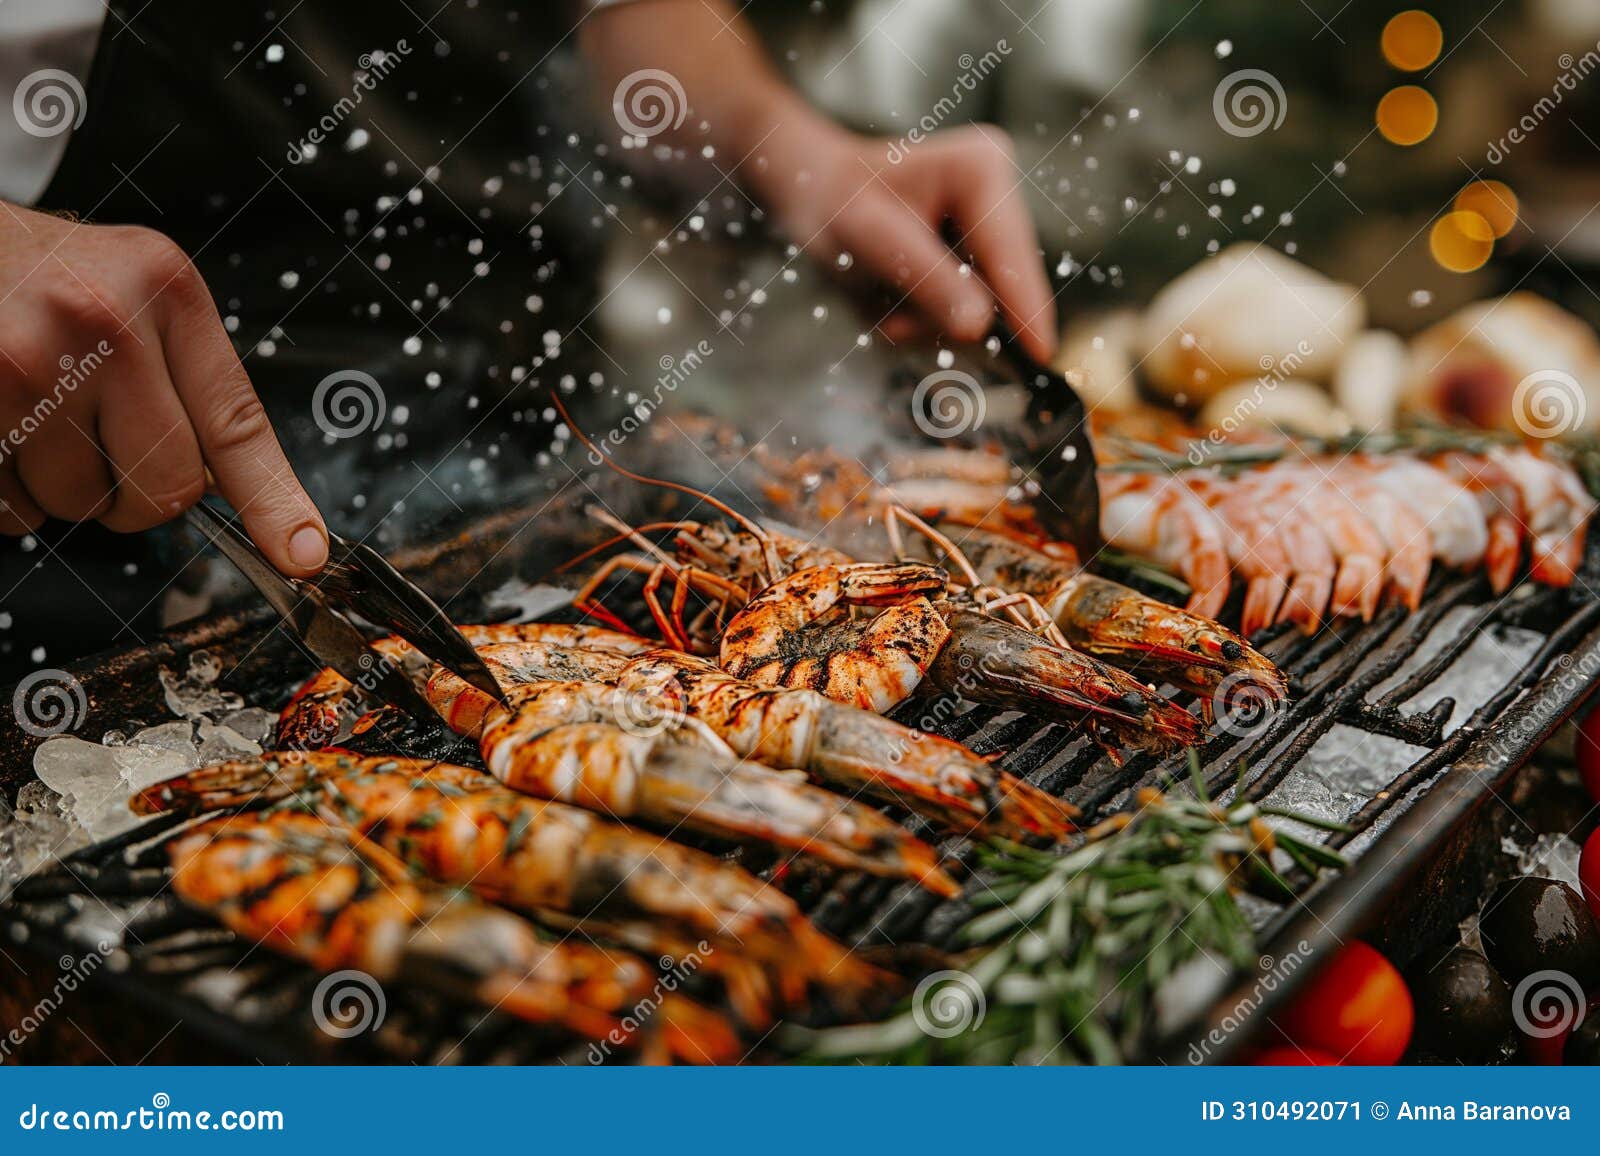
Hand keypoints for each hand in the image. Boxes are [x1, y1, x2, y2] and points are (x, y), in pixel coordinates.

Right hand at [0, 203, 326, 574]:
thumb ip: (192, 384)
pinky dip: (9, 492)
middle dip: (137, 494)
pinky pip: (10, 508)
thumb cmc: (50, 277)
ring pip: (79, 504)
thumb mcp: (141, 296)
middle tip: (106, 444)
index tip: (302, 552)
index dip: (273, 502)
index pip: (237, 425)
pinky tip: (4, 428)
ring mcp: (24, 362)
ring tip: (40, 417)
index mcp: (167, 294)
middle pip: (164, 488)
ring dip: (63, 488)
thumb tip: (248, 496)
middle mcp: (102, 322)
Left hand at [748, 115, 1057, 361]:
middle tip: (894, 313)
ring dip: (927, 318)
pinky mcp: (977, 252)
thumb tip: (978, 327)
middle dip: (948, 311)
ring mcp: (990, 223)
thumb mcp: (871, 244)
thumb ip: (927, 283)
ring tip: (882, 294)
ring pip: (981, 304)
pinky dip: (924, 316)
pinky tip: (893, 295)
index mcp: (981, 170)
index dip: (1025, 307)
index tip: (1044, 353)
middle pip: (1002, 282)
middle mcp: (998, 190)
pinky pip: (963, 307)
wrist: (812, 192)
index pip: (1011, 254)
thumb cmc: (833, 205)